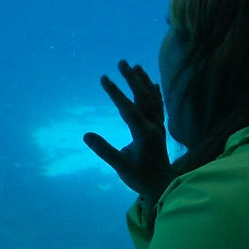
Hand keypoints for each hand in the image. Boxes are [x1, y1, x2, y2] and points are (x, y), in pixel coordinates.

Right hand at [83, 60, 173, 202]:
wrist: (163, 186)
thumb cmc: (140, 178)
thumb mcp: (120, 167)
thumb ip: (104, 150)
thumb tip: (85, 135)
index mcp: (144, 134)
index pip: (128, 109)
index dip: (115, 92)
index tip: (103, 78)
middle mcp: (154, 126)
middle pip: (143, 97)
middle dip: (132, 78)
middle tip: (121, 62)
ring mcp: (159, 126)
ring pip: (152, 98)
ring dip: (144, 81)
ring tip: (135, 66)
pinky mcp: (160, 129)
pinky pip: (158, 105)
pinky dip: (155, 92)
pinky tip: (153, 83)